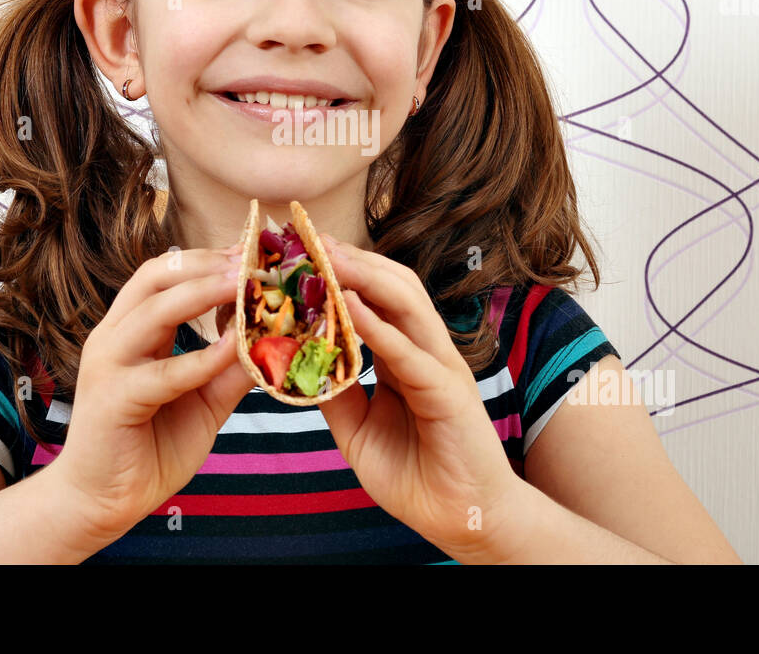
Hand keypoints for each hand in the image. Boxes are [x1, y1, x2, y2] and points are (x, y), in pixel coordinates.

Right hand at [44, 246, 254, 548]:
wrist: (101, 502)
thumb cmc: (150, 447)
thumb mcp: (204, 400)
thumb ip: (231, 368)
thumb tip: (274, 337)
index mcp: (133, 330)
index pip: (167, 275)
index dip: (211, 258)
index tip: (256, 252)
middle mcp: (115, 337)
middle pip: (156, 276)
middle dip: (208, 263)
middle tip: (253, 259)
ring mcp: (108, 364)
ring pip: (154, 311)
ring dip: (203, 294)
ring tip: (245, 286)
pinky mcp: (112, 400)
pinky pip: (161, 373)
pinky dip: (199, 359)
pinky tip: (231, 350)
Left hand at [316, 234, 522, 562]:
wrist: (460, 519)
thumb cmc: (415, 473)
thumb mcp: (356, 428)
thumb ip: (334, 391)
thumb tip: (298, 358)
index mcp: (405, 355)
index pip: (375, 298)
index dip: (341, 272)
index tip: (301, 253)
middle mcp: (426, 350)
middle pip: (392, 286)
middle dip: (352, 259)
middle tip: (309, 239)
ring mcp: (441, 366)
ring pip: (406, 304)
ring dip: (364, 277)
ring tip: (326, 258)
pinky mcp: (448, 393)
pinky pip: (410, 353)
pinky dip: (379, 327)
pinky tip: (349, 308)